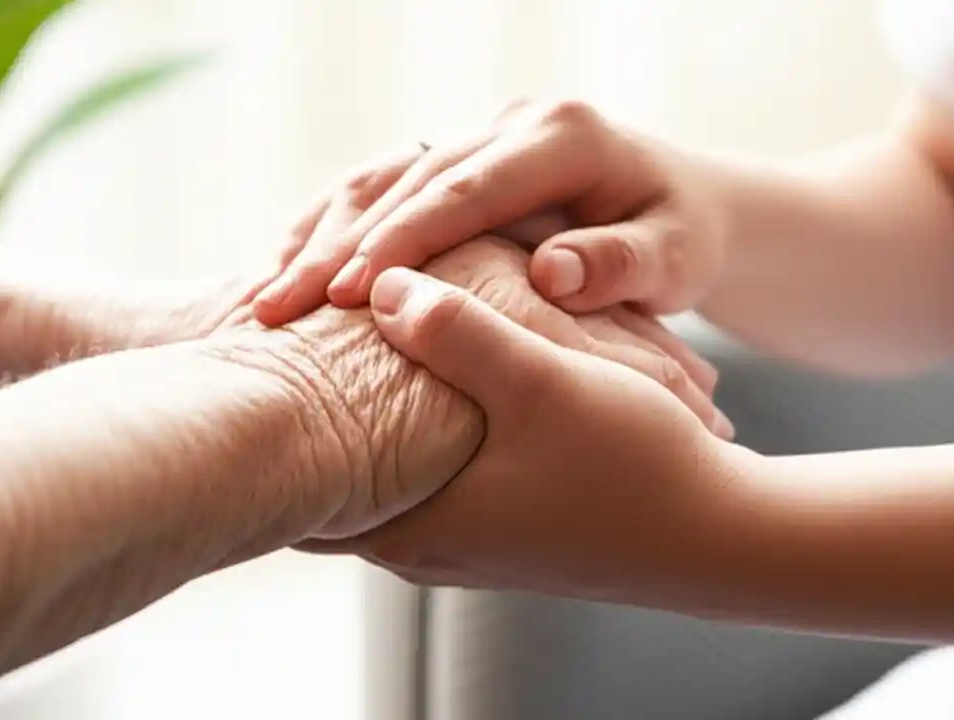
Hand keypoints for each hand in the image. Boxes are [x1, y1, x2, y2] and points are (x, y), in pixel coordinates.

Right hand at [251, 99, 728, 322]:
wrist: (684, 204)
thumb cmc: (683, 238)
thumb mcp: (675, 256)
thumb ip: (620, 263)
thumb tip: (551, 277)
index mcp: (565, 136)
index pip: (469, 189)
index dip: (405, 241)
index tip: (350, 294)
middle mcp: (510, 124)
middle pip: (408, 182)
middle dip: (338, 246)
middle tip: (274, 311)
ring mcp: (477, 137)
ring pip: (377, 180)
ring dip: (315, 240)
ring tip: (257, 306)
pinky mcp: (455, 160)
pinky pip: (378, 190)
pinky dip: (326, 232)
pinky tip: (278, 275)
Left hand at [298, 268, 733, 600]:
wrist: (721, 539)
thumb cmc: (636, 468)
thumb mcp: (544, 382)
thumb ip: (459, 330)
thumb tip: (381, 284)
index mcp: (419, 523)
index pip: (295, 495)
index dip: (261, 433)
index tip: (233, 377)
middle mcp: (427, 546)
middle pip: (326, 492)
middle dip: (300, 427)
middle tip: (269, 358)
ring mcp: (463, 544)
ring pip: (377, 483)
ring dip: (355, 430)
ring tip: (328, 361)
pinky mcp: (498, 531)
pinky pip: (423, 482)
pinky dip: (403, 437)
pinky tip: (417, 385)